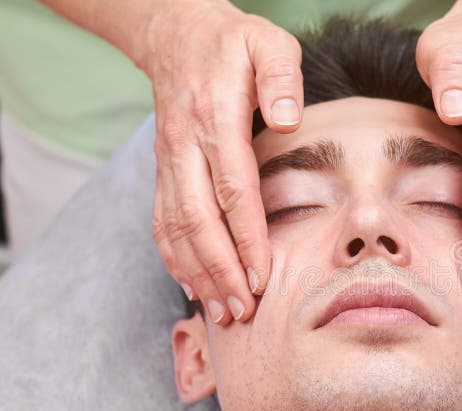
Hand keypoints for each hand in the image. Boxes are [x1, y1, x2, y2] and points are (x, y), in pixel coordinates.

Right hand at [145, 1, 302, 323]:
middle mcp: (185, 146)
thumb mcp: (267, 43)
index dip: (246, 237)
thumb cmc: (233, 44)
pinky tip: (193, 287)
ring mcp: (169, 161)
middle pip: (198, 219)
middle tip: (243, 312)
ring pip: (175, 228)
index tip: (262, 277)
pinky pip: (161, 221)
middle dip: (221, 271)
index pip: (232, 189)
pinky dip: (174, 258)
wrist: (176, 35)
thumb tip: (289, 119)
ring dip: (197, 274)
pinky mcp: (163, 171)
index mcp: (215, 118)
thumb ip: (281, 76)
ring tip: (221, 313)